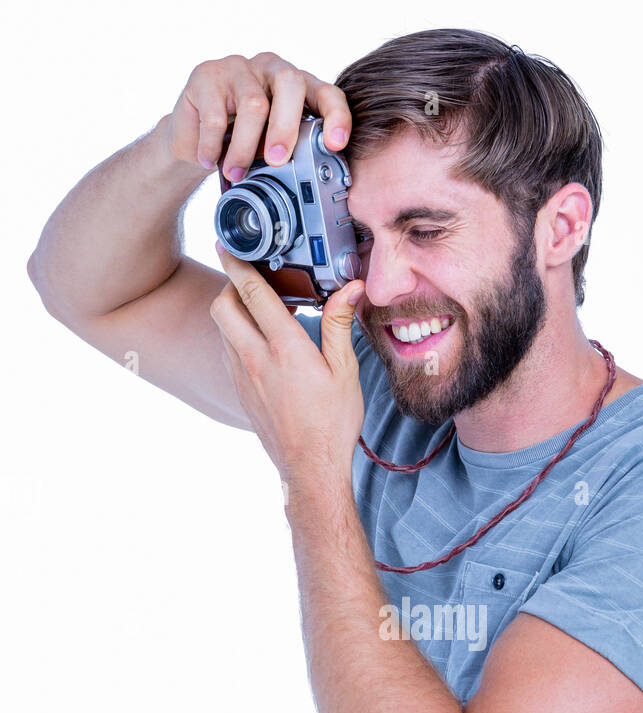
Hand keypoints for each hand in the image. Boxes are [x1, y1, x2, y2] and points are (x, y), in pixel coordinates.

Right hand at [165, 52, 351, 178]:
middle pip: (290, 84)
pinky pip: (215, 114)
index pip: (325, 92)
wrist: (192, 138)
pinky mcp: (206, 75)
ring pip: (253, 104)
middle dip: (288, 127)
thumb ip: (292, 155)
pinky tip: (209, 160)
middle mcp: (271, 69)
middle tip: (278, 160)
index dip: (336, 115)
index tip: (335, 144)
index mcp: (297, 87)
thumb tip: (313, 184)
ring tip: (236, 174)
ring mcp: (239, 68)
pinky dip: (213, 146)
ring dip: (245, 148)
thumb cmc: (240, 143)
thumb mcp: (271, 151)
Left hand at [210, 246, 365, 494]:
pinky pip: (228, 352)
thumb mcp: (345, 371)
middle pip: (222, 306)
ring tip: (258, 310)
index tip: (229, 244)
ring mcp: (242, 376)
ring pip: (222, 329)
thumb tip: (350, 289)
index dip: (238, 263)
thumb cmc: (332, 423)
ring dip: (233, 312)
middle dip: (229, 285)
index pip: (252, 293)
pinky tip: (261, 344)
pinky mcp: (240, 391)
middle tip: (248, 279)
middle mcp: (256, 359)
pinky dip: (237, 337)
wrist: (309, 468)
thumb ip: (340, 324)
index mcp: (285, 348)